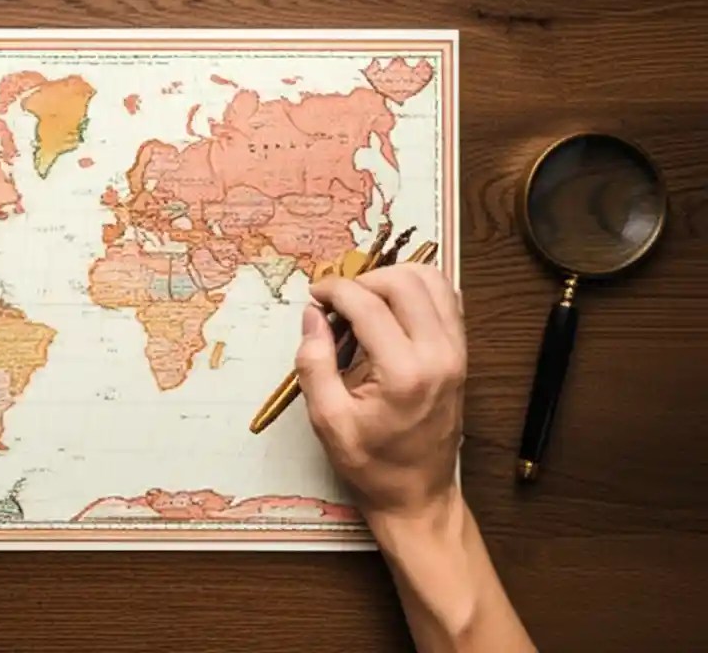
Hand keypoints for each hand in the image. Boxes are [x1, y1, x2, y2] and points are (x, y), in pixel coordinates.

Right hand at [294, 262, 464, 526]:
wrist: (417, 494)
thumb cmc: (370, 465)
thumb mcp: (327, 421)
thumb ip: (314, 363)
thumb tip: (312, 314)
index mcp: (404, 374)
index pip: (369, 305)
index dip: (336, 290)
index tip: (314, 295)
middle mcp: (439, 355)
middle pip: (405, 282)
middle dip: (363, 279)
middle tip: (337, 300)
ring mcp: (457, 352)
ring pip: (432, 281)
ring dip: (393, 279)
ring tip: (363, 300)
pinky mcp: (462, 354)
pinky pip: (446, 300)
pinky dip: (416, 291)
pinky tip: (390, 309)